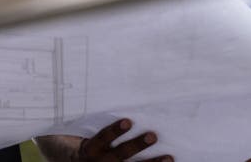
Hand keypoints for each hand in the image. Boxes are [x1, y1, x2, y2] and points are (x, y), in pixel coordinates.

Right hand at [35, 119, 171, 161]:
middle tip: (153, 136)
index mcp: (90, 148)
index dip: (114, 131)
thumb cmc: (84, 142)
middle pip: (121, 154)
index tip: (127, 121)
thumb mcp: (82, 133)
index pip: (103, 138)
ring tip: (168, 157)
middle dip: (137, 146)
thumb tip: (105, 94)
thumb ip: (94, 121)